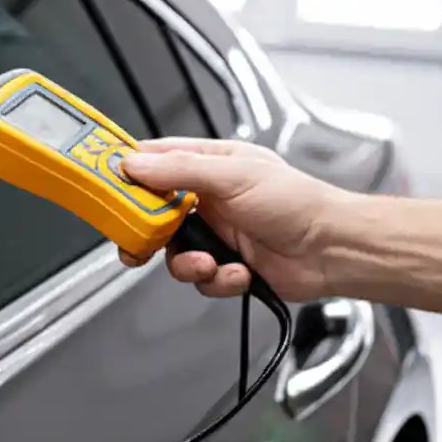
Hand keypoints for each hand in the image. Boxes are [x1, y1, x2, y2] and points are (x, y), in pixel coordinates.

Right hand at [119, 138, 344, 301]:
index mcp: (208, 164)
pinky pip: (200, 278)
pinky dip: (217, 280)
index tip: (107, 188)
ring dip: (188, 264)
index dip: (127, 174)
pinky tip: (238, 272)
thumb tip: (135, 164)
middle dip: (148, 232)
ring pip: (172, 253)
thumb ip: (179, 170)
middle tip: (142, 240)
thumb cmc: (299, 203)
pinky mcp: (226, 265)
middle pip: (153, 214)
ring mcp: (216, 233)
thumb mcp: (233, 175)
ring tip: (209, 263)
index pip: (153, 162)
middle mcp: (208, 198)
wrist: (334, 251)